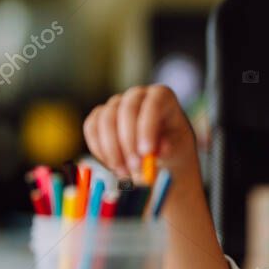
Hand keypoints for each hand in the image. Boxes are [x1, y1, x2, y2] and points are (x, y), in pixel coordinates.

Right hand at [82, 84, 196, 179]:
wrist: (157, 152)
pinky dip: (99, 149)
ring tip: (125, 173)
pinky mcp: (99, 115)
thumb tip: (157, 151)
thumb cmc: (171, 146)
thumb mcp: (176, 148)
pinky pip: (91, 128)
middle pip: (127, 110)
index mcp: (162, 96)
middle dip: (128, 142)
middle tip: (135, 167)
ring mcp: (116, 103)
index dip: (147, 128)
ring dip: (112, 150)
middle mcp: (137, 95)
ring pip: (106, 120)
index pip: (153, 105)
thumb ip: (168, 148)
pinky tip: (113, 165)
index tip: (147, 153)